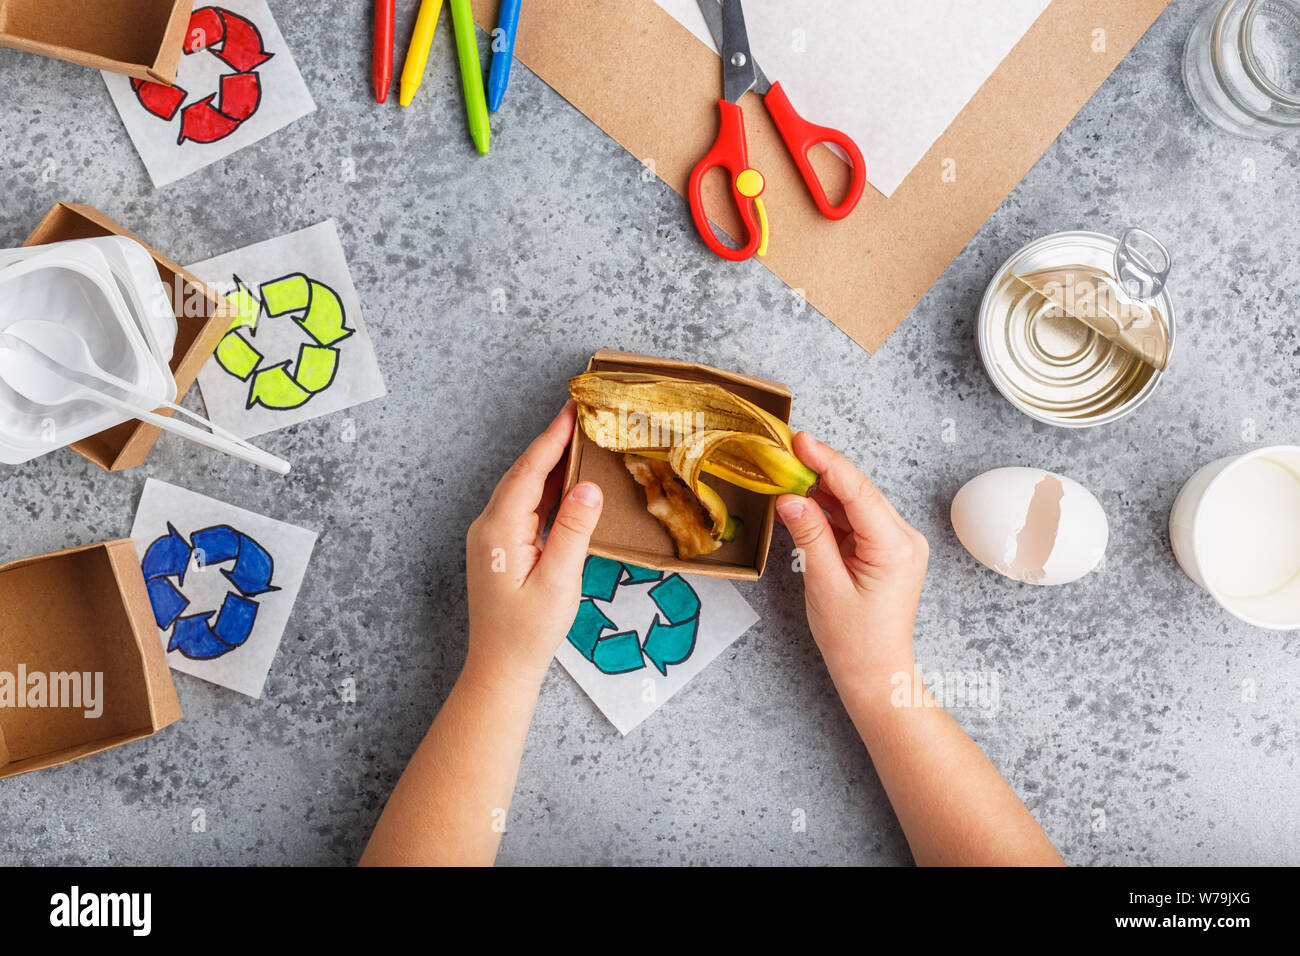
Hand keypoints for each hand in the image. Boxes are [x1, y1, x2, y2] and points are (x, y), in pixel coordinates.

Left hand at [465, 402, 603, 686]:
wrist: (501, 667)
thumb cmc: (528, 632)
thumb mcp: (559, 581)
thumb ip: (574, 530)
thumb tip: (589, 486)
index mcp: (500, 529)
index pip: (530, 471)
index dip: (553, 438)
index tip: (572, 408)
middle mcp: (489, 526)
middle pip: (523, 472)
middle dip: (551, 441)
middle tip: (580, 413)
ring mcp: (492, 536)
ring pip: (523, 488)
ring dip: (550, 463)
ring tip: (578, 438)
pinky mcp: (500, 547)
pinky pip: (524, 505)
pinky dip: (545, 487)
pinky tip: (566, 480)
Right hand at [775, 433, 928, 688]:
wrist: (875, 674)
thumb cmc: (854, 641)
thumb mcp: (824, 585)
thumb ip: (809, 535)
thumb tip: (790, 498)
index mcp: (895, 546)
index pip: (857, 491)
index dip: (826, 461)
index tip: (800, 440)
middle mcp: (903, 538)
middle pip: (858, 492)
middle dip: (821, 470)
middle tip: (785, 451)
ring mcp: (896, 544)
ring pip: (855, 504)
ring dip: (822, 490)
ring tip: (787, 472)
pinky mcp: (884, 551)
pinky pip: (854, 521)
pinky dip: (829, 512)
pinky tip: (803, 501)